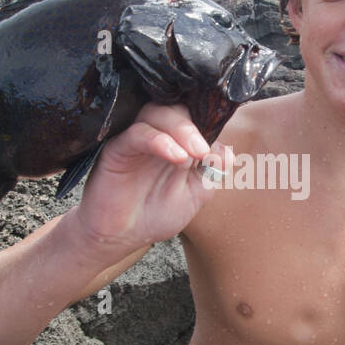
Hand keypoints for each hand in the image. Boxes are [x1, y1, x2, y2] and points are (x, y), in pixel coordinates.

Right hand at [68, 102, 225, 258]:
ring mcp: (136, 138)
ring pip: (157, 112)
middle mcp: (158, 134)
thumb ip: (211, 172)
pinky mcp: (117, 147)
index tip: (220, 157)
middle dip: (195, 128)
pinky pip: (137, 133)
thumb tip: (228, 153)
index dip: (210, 129)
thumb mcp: (195, 194)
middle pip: (177, 108)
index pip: (195, 117)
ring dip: (180, 130)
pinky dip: (159, 140)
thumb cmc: (156, 214)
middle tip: (203, 153)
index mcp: (178, 141)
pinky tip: (175, 157)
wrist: (121, 236)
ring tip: (190, 157)